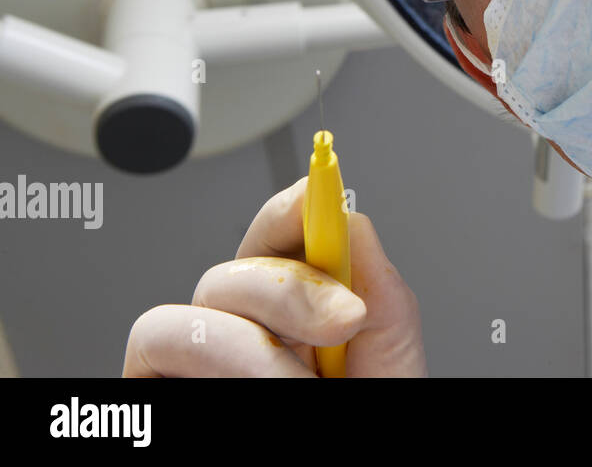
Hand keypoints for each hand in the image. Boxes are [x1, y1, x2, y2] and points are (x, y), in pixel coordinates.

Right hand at [123, 176, 425, 375]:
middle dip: (292, 283)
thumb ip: (380, 292)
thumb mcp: (389, 364)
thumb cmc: (361, 432)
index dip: (297, 207)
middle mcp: (248, 331)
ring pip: (199, 299)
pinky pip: (156, 339)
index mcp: (305, 314)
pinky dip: (219, 354)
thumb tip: (353, 216)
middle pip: (241, 260)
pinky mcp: (156, 387)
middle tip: (343, 323)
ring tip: (300, 387)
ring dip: (256, 339)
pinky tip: (265, 387)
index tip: (324, 210)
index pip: (285, 231)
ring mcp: (199, 362)